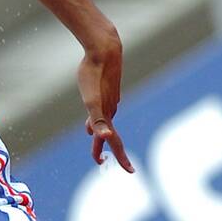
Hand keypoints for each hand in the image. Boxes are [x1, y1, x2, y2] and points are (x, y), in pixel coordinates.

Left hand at [77, 30, 132, 171]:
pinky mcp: (107, 88)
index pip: (114, 143)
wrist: (104, 49)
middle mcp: (110, 109)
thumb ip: (96, 121)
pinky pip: (102, 108)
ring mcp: (110, 98)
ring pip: (104, 120)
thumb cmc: (94, 74)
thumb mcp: (91, 100)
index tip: (130, 172)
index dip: (121, 158)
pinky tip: (94, 112)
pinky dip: (97, 116)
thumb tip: (105, 138)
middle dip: (103, 149)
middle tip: (100, 162)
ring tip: (91, 139)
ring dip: (99, 132)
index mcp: (107, 115)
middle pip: (107, 134)